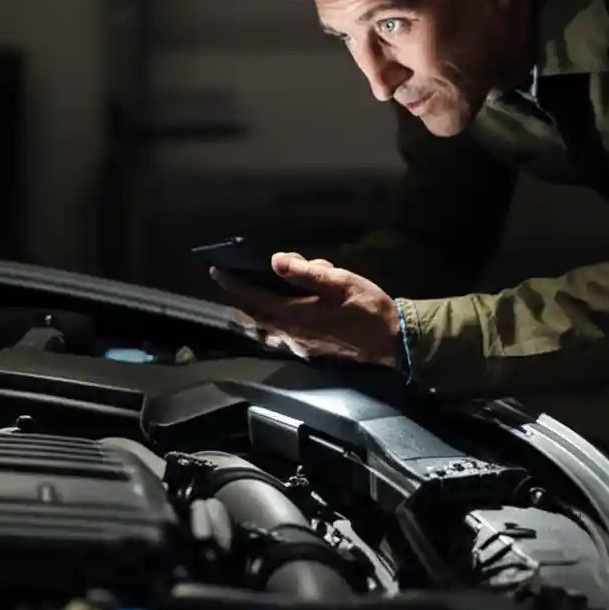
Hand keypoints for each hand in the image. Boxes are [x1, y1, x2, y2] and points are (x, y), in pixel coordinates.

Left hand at [210, 253, 401, 367]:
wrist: (391, 340)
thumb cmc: (367, 307)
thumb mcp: (340, 282)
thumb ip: (307, 273)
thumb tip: (275, 261)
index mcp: (296, 315)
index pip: (255, 298)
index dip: (234, 284)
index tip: (217, 270)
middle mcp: (292, 333)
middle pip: (256, 315)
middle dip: (240, 297)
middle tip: (230, 279)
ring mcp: (300, 344)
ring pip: (267, 326)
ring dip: (254, 310)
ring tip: (249, 293)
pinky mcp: (310, 348)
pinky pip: (281, 334)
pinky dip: (271, 320)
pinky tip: (277, 311)